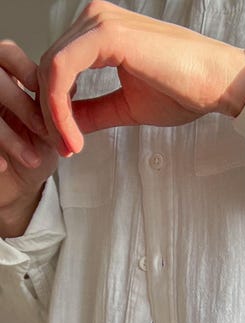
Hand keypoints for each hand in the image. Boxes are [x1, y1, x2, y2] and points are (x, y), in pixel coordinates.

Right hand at [0, 40, 58, 213]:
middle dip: (20, 103)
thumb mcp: (49, 126)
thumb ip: (56, 105)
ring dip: (8, 136)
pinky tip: (3, 166)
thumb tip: (73, 85)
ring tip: (32, 159)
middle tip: (42, 130)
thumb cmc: (34, 149)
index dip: (25, 69)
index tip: (47, 94)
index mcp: (4, 76)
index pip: (8, 53)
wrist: (19, 182)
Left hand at [36, 0, 244, 155]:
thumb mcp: (128, 106)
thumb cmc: (185, 90)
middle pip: (47, 66)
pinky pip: (62, 70)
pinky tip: (74, 133)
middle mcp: (95, 18)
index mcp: (100, 31)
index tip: (67, 143)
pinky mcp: (104, 35)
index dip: (55, 108)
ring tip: (69, 145)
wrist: (217, 82)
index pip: (60, 67)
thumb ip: (95, 111)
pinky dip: (61, 106)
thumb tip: (68, 125)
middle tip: (64, 148)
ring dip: (53, 114)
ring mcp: (98, 22)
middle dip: (49, 113)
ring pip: (50, 68)